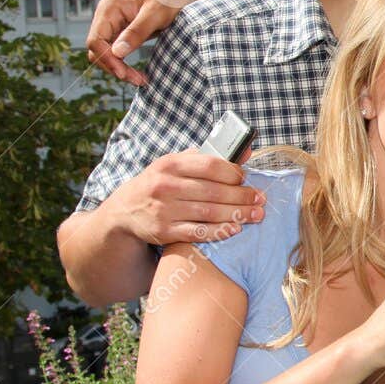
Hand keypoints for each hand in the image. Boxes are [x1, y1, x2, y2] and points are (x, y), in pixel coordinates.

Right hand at [86, 0, 200, 85]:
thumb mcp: (156, 14)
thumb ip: (137, 32)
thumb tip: (117, 52)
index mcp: (109, 9)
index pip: (96, 40)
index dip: (106, 59)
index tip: (123, 73)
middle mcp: (106, 17)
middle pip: (98, 50)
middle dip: (114, 67)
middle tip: (138, 80)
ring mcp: (113, 26)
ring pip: (106, 54)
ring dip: (119, 69)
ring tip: (141, 80)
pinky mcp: (122, 34)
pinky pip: (116, 54)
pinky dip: (125, 65)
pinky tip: (139, 74)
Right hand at [109, 151, 263, 245]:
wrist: (124, 210)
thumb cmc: (158, 183)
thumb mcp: (175, 165)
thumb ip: (207, 158)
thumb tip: (246, 150)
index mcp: (170, 164)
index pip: (210, 165)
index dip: (233, 172)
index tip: (245, 179)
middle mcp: (166, 185)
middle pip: (214, 191)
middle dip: (242, 196)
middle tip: (260, 199)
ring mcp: (164, 210)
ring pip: (209, 213)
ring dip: (237, 214)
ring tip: (256, 214)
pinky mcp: (164, 231)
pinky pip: (197, 232)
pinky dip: (218, 231)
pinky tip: (234, 229)